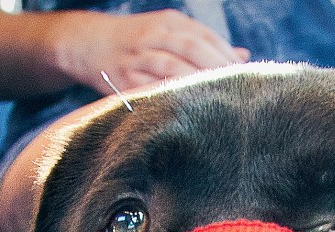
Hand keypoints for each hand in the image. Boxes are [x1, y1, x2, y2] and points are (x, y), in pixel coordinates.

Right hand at [51, 10, 248, 92]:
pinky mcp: (124, 79)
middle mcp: (152, 35)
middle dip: (215, 67)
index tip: (243, 71)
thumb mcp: (169, 32)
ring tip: (215, 97)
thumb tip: (243, 55)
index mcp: (168, 21)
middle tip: (234, 86)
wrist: (90, 43)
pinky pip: (151, 89)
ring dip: (196, 82)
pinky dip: (171, 96)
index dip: (225, 53)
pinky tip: (188, 107)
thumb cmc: (139, 42)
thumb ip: (204, 44)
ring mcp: (137, 57)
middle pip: (191, 48)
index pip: (204, 35)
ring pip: (171, 67)